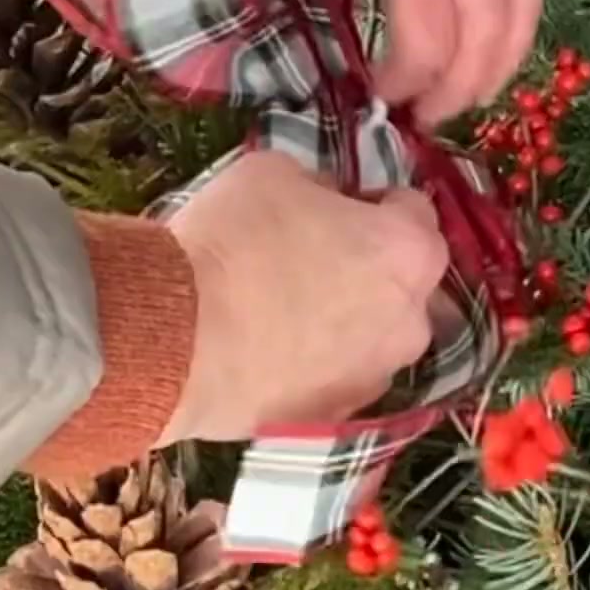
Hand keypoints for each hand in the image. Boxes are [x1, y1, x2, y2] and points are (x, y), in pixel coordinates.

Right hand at [161, 151, 447, 441]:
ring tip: (286, 314)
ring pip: (375, 338)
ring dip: (347, 322)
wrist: (175, 339)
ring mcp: (377, 377)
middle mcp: (412, 320)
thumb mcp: (273, 172)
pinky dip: (317, 366)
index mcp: (410, 251)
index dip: (374, 204)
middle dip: (370, 268)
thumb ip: (319, 186)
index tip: (337, 206)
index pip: (414, 213)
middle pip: (403, 283)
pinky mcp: (337, 417)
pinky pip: (338, 379)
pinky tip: (270, 355)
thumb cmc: (232, 241)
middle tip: (311, 260)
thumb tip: (325, 204)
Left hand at [225, 0, 544, 125]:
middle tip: (417, 121)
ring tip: (460, 99)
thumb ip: (311, 18)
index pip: (431, 38)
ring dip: (499, 61)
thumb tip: (333, 90)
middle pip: (486, 26)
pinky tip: (487, 56)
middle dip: (456, 89)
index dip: (404, 88)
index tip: (368, 105)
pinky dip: (514, 17)